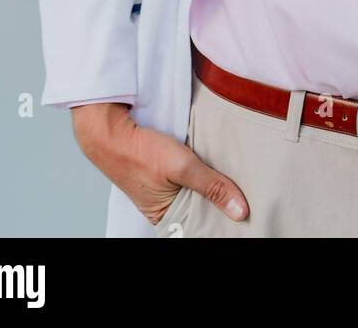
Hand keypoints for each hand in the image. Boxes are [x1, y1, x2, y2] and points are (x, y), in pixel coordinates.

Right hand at [71, 101, 249, 227]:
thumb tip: (241, 210)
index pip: (203, 226)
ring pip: (198, 193)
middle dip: (222, 202)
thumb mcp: (182, 167)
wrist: (110, 130)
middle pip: (203, 210)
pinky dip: (203, 173)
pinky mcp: (167, 174)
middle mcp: (167, 210)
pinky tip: (218, 165)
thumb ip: (212, 187)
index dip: (223, 220)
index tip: (247, 213)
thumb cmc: (140, 151)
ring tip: (236, 179)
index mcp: (167, 219)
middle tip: (247, 194)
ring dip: (213, 185)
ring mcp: (166, 191)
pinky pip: (191, 178)